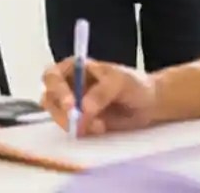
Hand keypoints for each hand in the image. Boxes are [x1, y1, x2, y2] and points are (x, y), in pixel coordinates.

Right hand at [40, 57, 157, 136]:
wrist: (150, 103)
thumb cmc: (134, 84)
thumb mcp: (120, 81)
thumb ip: (102, 92)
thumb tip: (83, 108)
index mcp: (75, 68)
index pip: (53, 76)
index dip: (57, 90)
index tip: (70, 105)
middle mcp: (69, 86)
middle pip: (49, 98)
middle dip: (60, 112)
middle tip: (77, 122)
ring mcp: (73, 106)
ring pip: (58, 116)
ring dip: (73, 123)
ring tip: (99, 125)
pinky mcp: (80, 123)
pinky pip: (72, 129)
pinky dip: (83, 131)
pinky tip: (101, 128)